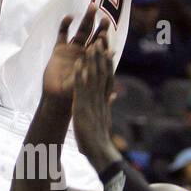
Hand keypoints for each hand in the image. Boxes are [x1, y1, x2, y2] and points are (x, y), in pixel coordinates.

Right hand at [42, 3, 100, 102]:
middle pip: (93, 34)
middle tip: (104, 14)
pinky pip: (62, 34)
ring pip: (81, 30)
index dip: (104, 36)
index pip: (101, 44)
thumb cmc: (75, 92)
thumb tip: (113, 52)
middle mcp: (84, 52)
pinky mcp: (59, 49)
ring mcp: (72, 49)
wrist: (57, 97)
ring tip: (92, 7)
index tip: (106, 29)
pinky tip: (69, 17)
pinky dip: (65, 25)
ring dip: (87, 19)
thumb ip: (99, 65)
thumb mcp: (89, 79)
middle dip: (99, 24)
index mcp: (93, 59)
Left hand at [71, 34, 120, 169]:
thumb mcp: (105, 119)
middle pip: (103, 72)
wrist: (100, 151)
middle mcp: (101, 98)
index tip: (109, 49)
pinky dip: (80, 75)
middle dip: (102, 55)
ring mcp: (93, 101)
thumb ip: (107, 105)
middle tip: (102, 38)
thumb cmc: (100, 138)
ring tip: (91, 44)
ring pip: (94, 77)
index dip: (108, 62)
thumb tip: (112, 96)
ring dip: (92, 60)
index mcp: (105, 100)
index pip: (108, 77)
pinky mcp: (83, 106)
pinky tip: (78, 64)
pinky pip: (81, 88)